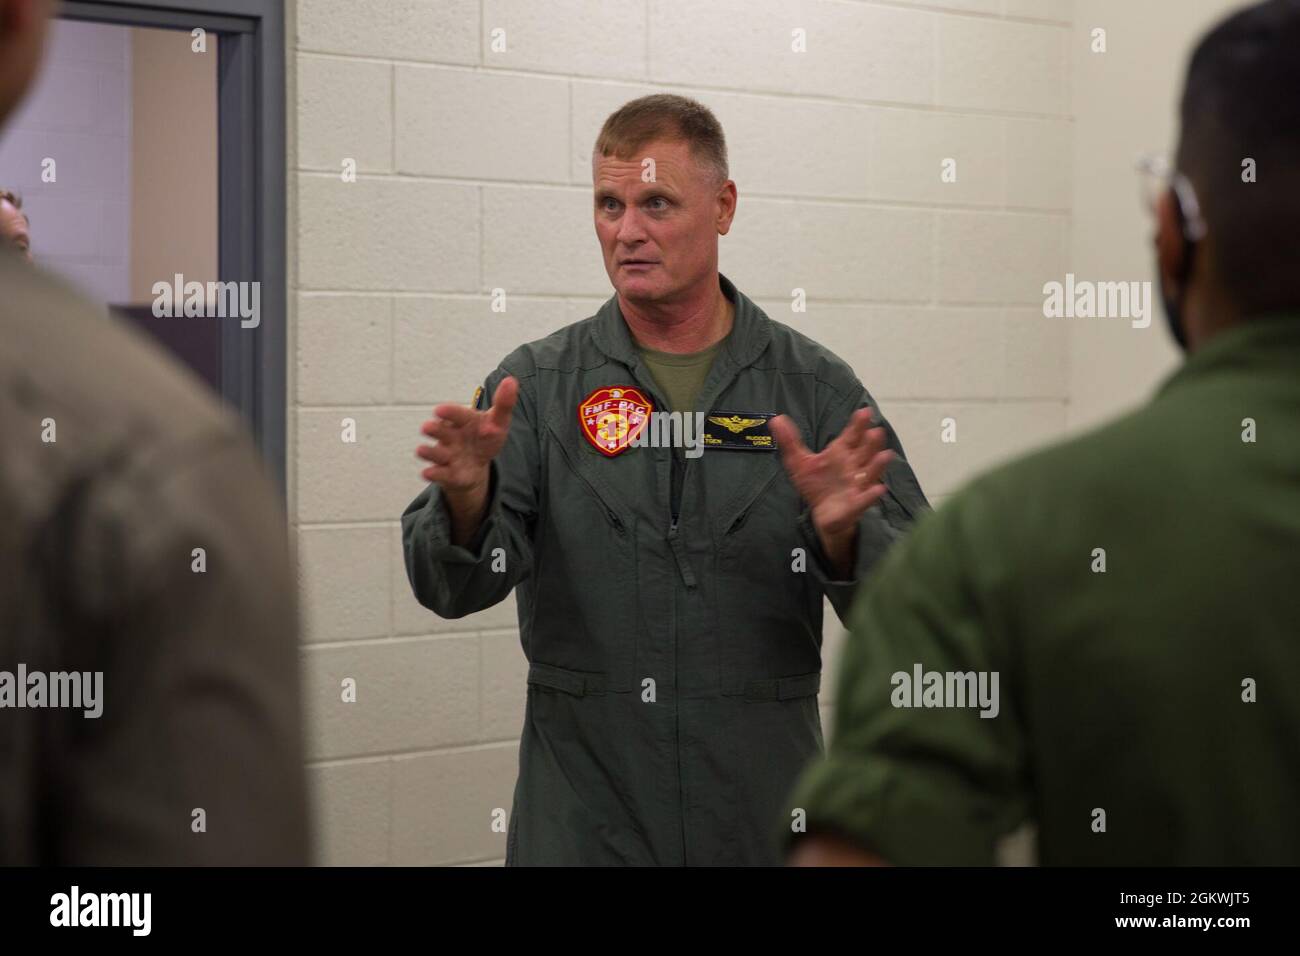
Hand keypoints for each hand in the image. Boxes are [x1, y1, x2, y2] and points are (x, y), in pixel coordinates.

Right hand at [416, 377, 517, 542]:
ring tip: (421, 450)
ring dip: (429, 451)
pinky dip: (434, 473)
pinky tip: (428, 472)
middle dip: (434, 429)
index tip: (439, 410)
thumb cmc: (485, 438)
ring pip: (435, 453)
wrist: (476, 465)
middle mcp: (450, 436)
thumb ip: (504, 404)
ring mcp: (446, 455)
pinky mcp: (446, 473)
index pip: (456, 414)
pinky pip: (438, 474)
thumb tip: (511, 381)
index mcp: (462, 421)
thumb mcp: (498, 422)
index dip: (449, 413)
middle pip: (440, 431)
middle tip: (426, 427)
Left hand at [769, 408, 894, 539]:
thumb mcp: (799, 462)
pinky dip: (871, 495)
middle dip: (871, 443)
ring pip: (871, 473)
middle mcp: (853, 466)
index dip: (858, 425)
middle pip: (865, 452)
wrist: (822, 514)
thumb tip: (776, 419)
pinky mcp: (856, 504)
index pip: (851, 436)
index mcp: (841, 453)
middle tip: (876, 431)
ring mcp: (857, 485)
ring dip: (878, 465)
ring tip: (885, 455)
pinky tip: (878, 489)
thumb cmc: (816, 484)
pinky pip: (865, 499)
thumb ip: (790, 442)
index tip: (864, 412)